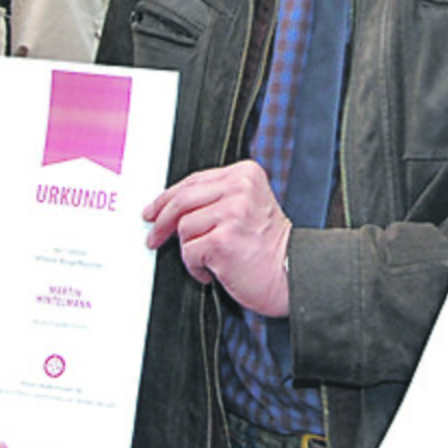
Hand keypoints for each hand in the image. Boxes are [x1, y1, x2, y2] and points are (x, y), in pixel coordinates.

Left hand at [143, 160, 290, 316]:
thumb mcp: (250, 206)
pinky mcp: (222, 241)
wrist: (294, 273)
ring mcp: (231, 213)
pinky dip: (196, 267)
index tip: (154, 209)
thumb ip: (218, 198)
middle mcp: (239, 189)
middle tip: (153, 236)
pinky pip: (189, 252)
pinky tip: (213, 271)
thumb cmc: (270, 247)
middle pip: (182, 200)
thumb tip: (172, 207)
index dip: (168, 197)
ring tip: (210, 259)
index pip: (194, 180)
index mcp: (246, 174)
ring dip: (191, 249)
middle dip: (161, 221)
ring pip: (184, 228)